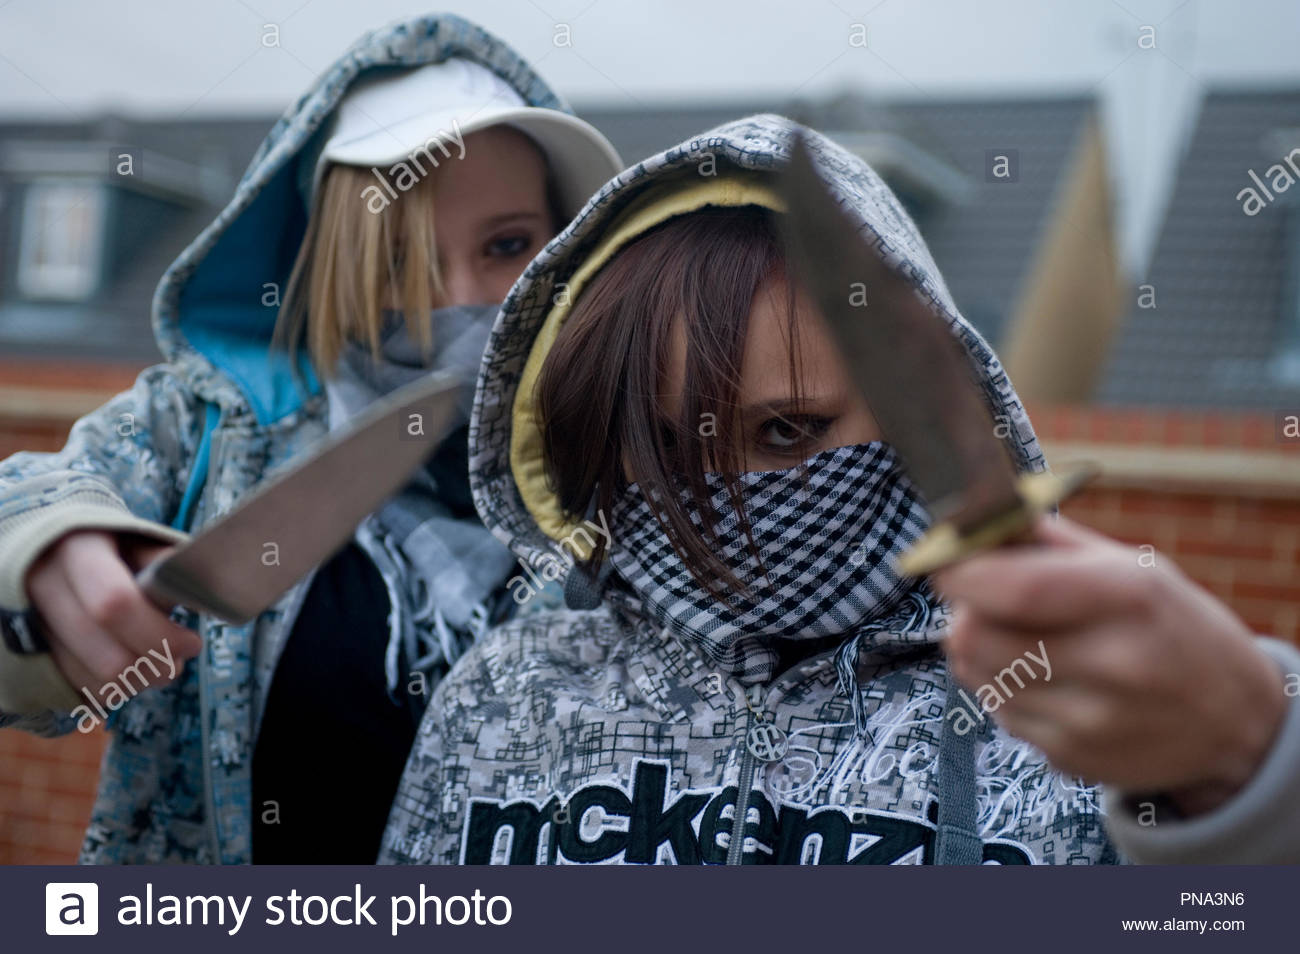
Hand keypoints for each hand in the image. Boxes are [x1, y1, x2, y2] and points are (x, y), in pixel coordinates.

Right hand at [24, 530, 201, 701]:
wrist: (51, 552)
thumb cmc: (108, 547)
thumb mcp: (135, 540)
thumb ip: (163, 563)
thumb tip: (194, 586)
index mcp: (76, 552)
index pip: (115, 604)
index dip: (161, 634)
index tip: (192, 643)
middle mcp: (44, 591)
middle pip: (108, 657)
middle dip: (156, 668)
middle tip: (178, 663)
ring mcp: (31, 627)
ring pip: (94, 681)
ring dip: (138, 682)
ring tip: (159, 666)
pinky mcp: (32, 654)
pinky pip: (78, 689)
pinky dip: (114, 688)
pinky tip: (132, 669)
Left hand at [931, 514, 1287, 816]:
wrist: (1236, 723)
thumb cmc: (1173, 627)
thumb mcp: (1131, 566)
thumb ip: (1048, 542)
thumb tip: (974, 518)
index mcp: (1127, 597)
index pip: (1011, 587)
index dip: (960, 572)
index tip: (944, 560)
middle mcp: (1111, 662)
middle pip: (976, 636)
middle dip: (964, 611)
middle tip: (982, 599)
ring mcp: (1090, 719)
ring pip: (976, 675)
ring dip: (979, 650)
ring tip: (1021, 638)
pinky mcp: (1071, 758)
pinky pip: (999, 713)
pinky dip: (1004, 690)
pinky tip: (1046, 679)